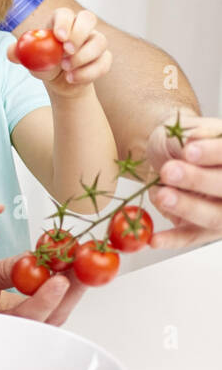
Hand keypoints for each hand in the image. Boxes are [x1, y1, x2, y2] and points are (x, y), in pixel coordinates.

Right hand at [0, 255, 86, 325]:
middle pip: (50, 316)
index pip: (25, 316)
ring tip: (82, 259)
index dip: (45, 298)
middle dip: (71, 289)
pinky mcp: (30, 313)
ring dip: (72, 285)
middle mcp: (14, 330)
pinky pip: (52, 302)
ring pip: (56, 311)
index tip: (60, 279)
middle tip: (85, 263)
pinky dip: (64, 283)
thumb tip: (32, 261)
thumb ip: (0, 271)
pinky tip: (70, 264)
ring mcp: (24, 323)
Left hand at [7, 8, 111, 97]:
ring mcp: (95, 41)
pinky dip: (89, 73)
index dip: (64, 22)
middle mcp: (81, 27)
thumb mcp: (29, 59)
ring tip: (66, 70)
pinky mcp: (104, 57)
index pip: (65, 13)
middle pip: (88, 18)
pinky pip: (104, 62)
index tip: (59, 37)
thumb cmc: (44, 64)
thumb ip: (18, 53)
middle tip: (67, 51)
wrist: (60, 82)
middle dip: (79, 34)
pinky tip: (73, 78)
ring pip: (100, 42)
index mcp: (60, 22)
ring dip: (83, 58)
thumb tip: (11, 52)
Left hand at [144, 112, 221, 249]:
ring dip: (188, 207)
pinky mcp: (205, 230)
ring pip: (215, 216)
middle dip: (199, 180)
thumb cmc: (184, 142)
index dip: (214, 153)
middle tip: (169, 171)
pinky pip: (192, 236)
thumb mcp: (188, 130)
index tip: (189, 150)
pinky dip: (173, 239)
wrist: (168, 153)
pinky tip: (155, 239)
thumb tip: (194, 142)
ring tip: (163, 195)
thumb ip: (194, 137)